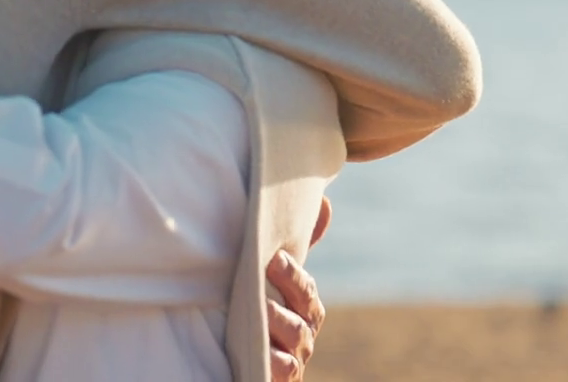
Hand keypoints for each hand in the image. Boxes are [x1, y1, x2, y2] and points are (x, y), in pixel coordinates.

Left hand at [266, 196, 331, 381]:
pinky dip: (277, 362)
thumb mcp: (275, 281)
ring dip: (280, 322)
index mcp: (302, 307)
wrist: (240, 364)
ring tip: (261, 307)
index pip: (306, 289)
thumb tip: (326, 202)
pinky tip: (265, 352)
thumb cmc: (262, 313)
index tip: (275, 256)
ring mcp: (293, 358)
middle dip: (291, 288)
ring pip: (296, 340)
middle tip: (270, 266)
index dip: (294, 274)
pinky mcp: (279, 378)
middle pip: (305, 313)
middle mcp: (302, 333)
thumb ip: (295, 249)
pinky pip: (284, 371)